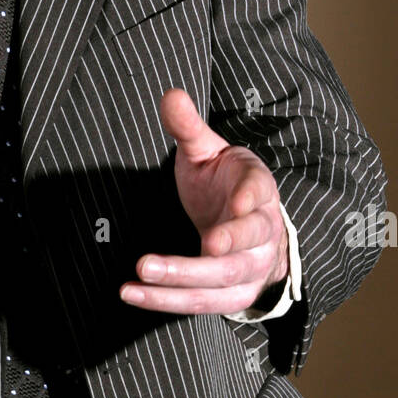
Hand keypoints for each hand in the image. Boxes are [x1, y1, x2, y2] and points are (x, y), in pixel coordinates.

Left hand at [119, 88, 288, 314]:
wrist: (247, 224)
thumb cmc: (224, 183)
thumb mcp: (209, 152)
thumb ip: (189, 129)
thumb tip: (170, 94)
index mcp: (259, 189)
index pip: (259, 192)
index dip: (250, 198)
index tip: (236, 204)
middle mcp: (264, 231)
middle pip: (245, 246)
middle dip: (211, 251)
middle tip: (170, 252)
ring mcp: (252, 268)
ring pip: (222, 280)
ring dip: (180, 282)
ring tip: (140, 274)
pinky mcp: (235, 295)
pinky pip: (204, 303)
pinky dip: (169, 301)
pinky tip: (133, 293)